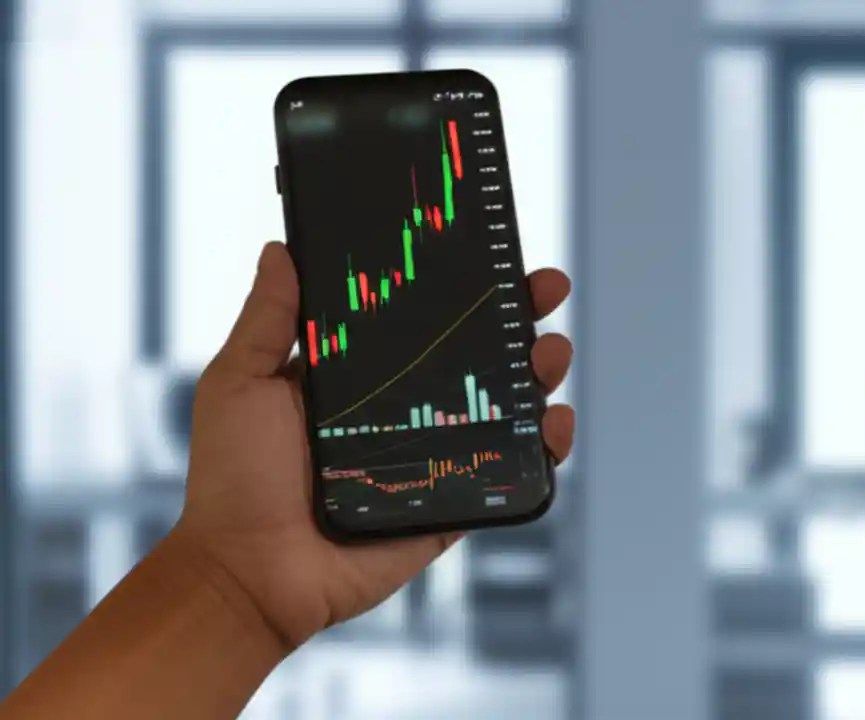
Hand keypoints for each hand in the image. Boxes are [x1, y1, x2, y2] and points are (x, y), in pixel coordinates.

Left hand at [171, 241, 574, 648]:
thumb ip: (269, 319)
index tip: (494, 247)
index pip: (423, 315)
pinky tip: (555, 423)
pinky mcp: (454, 502)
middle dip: (520, 315)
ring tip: (551, 354)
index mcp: (361, 373)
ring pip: (506, 405)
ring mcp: (435, 454)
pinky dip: (546, 447)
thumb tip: (281, 248)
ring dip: (541, 373)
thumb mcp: (241, 382)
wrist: (250, 574)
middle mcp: (404, 408)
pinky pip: (511, 470)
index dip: (462, 282)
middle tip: (544, 289)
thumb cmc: (234, 479)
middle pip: (479, 352)